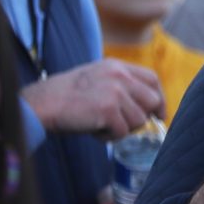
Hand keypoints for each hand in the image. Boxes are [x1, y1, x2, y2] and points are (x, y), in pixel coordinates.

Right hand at [23, 59, 165, 140]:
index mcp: (118, 66)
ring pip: (139, 120)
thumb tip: (146, 106)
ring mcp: (115, 91)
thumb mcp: (98, 78)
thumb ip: (121, 85)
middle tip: (124, 125)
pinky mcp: (108, 109)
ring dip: (121, 128)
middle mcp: (120, 75)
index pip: (152, 79)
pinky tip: (93, 129)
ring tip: (100, 124)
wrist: (44, 102)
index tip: (158, 114)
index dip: (158, 99)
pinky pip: (122, 132)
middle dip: (142, 117)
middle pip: (152, 100)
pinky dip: (108, 137)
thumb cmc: (68, 96)